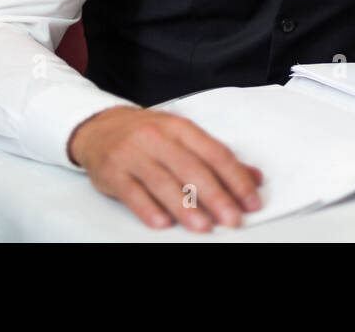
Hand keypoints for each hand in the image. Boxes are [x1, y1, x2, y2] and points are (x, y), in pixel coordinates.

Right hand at [68, 105, 263, 231]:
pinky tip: (163, 223)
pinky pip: (131, 192)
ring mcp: (133, 154)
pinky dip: (148, 209)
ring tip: (203, 226)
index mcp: (180, 128)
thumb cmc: (148, 134)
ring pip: (162, 182)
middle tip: (232, 219)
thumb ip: (217, 158)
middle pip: (191, 168)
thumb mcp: (182, 137)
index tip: (251, 201)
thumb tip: (255, 178)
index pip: (215, 153)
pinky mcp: (112, 172)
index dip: (236, 178)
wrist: (99, 127)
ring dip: (185, 206)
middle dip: (215, 196)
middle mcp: (157, 138)